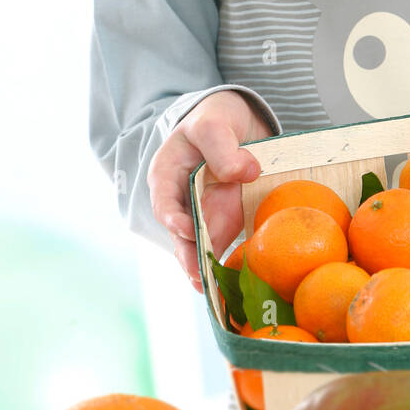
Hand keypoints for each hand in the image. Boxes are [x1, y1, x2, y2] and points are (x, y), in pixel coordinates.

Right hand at [147, 90, 273, 292]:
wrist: (236, 121)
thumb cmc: (215, 119)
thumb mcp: (213, 124)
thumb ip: (222, 147)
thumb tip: (244, 171)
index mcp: (167, 175)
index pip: (165, 202)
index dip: (174, 218)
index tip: (188, 229)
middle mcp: (181, 200)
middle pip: (181, 233)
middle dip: (189, 256)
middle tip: (200, 277)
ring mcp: (203, 212)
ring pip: (201, 245)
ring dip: (206, 267)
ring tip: (214, 291)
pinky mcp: (224, 220)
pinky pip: (224, 242)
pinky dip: (228, 260)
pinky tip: (235, 282)